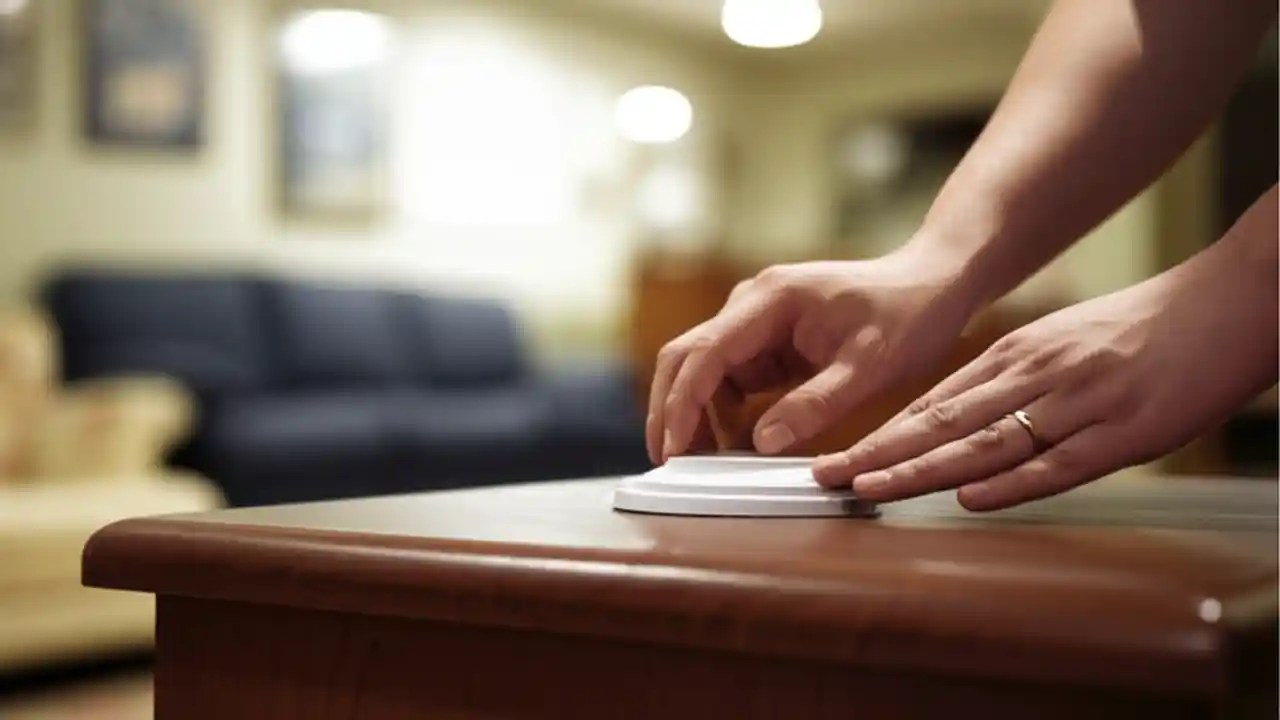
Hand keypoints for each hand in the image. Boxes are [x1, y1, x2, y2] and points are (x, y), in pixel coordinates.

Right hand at [646, 244, 976, 463]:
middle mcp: (752, 304)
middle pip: (684, 356)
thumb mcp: (871, 366)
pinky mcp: (767, 341)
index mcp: (770, 299)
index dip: (682, 404)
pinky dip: (723, 412)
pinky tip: (735, 444)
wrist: (931, 282)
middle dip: (671, 410)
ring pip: (702, 370)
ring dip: (696, 414)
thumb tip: (761, 443)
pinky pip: (730, 379)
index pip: (705, 353)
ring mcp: (756, 322)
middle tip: (670, 463)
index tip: (674, 449)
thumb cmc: (908, 315)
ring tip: (704, 463)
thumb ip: (816, 404)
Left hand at [813, 259, 1277, 510]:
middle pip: (943, 421)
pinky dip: (1011, 482)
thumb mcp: (1060, 343)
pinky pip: (1058, 462)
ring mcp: (1079, 402)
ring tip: (871, 488)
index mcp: (1017, 354)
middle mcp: (1036, 374)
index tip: (838, 459)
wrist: (1228, 301)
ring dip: (920, 468)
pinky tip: (970, 496)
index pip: (933, 403)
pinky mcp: (1126, 432)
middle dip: (879, 453)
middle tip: (828, 476)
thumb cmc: (1142, 329)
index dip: (881, 435)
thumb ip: (1009, 379)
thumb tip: (955, 422)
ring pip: (985, 441)